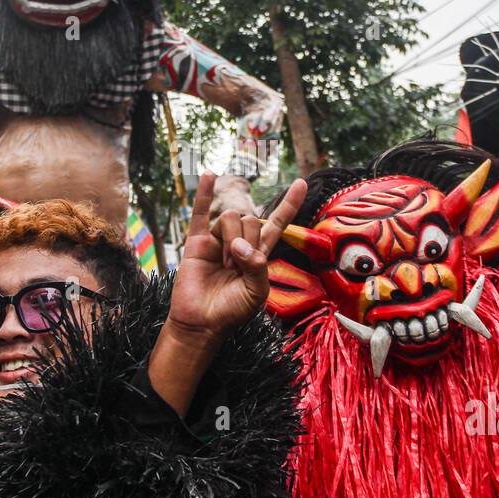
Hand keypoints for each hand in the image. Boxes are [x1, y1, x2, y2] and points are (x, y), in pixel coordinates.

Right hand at [149, 172, 306, 415]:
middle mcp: (240, 242)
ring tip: (224, 265)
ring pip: (230, 218)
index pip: (277, 223)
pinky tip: (209, 175)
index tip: (301, 183)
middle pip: (251, 220)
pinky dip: (204, 193)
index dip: (289, 204)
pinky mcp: (197, 243)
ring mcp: (218, 240)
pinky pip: (200, 213)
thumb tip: (240, 245)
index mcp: (259, 253)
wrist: (201, 322)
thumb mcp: (256, 293)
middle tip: (237, 267)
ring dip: (230, 241)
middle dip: (248, 241)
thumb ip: (257, 267)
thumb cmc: (231, 311)